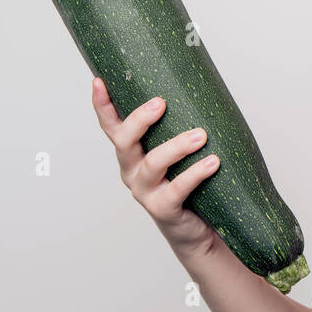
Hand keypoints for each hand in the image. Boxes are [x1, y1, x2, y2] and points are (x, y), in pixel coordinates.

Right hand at [91, 76, 221, 262]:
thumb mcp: (181, 153)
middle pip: (124, 142)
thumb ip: (182, 126)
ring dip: (176, 147)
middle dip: (139, 120)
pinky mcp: (164, 209)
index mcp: (132, 154)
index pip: (112, 127)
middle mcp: (132, 171)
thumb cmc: (191, 182)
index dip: (102, 105)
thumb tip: (208, 86)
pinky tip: (212, 162)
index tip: (99, 81)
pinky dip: (195, 173)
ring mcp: (145, 191)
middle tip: (160, 102)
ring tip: (200, 136)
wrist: (198, 229)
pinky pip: (176, 189)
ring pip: (152, 164)